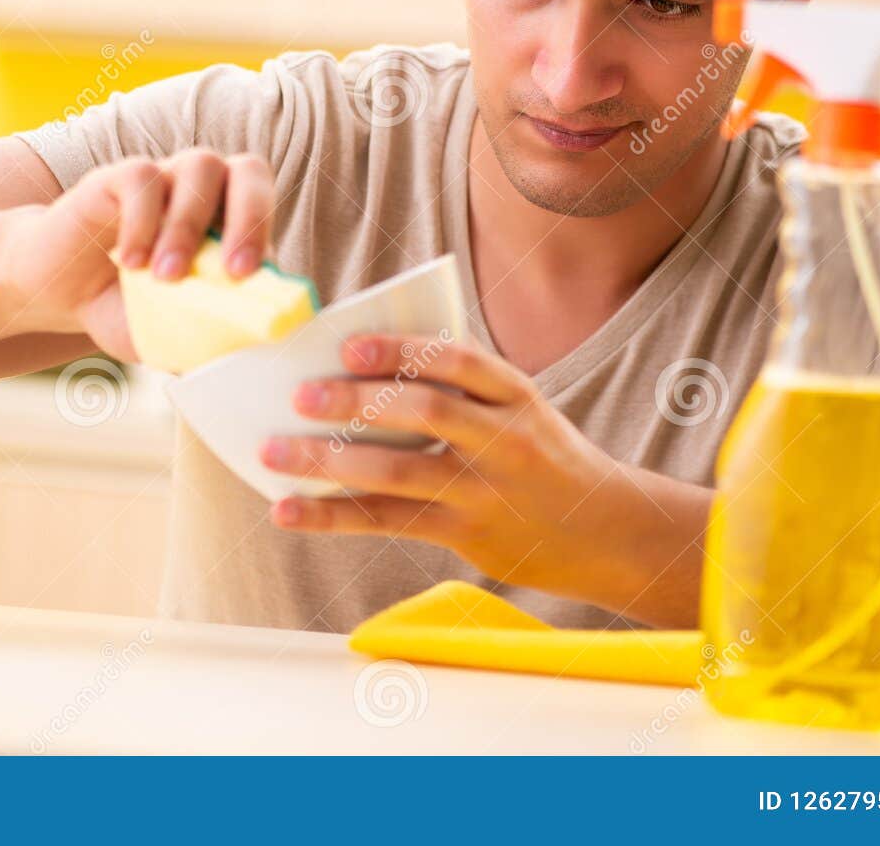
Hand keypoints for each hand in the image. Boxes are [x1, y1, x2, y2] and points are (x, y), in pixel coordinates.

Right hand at [7, 150, 274, 359]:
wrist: (58, 293)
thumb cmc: (125, 309)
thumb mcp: (171, 333)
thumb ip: (207, 340)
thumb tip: (242, 369)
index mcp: (229, 220)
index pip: (266, 206)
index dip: (268, 236)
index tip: (251, 280)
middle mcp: (204, 189)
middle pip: (248, 171)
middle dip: (251, 218)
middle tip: (235, 272)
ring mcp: (163, 178)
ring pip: (198, 167)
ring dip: (189, 225)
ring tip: (165, 278)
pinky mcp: (117, 177)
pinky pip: (142, 176)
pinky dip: (142, 220)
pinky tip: (130, 263)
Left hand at [260, 333, 710, 625]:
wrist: (606, 530)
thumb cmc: (540, 455)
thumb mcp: (519, 409)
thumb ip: (459, 387)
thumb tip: (356, 367)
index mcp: (516, 393)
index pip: (458, 360)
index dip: (401, 351)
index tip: (348, 345)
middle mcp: (506, 439)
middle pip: (424, 413)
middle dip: (356, 402)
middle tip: (300, 397)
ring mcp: (486, 491)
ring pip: (397, 472)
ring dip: (327, 461)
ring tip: (273, 451)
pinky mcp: (466, 534)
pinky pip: (388, 522)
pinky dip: (332, 515)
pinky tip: (288, 510)